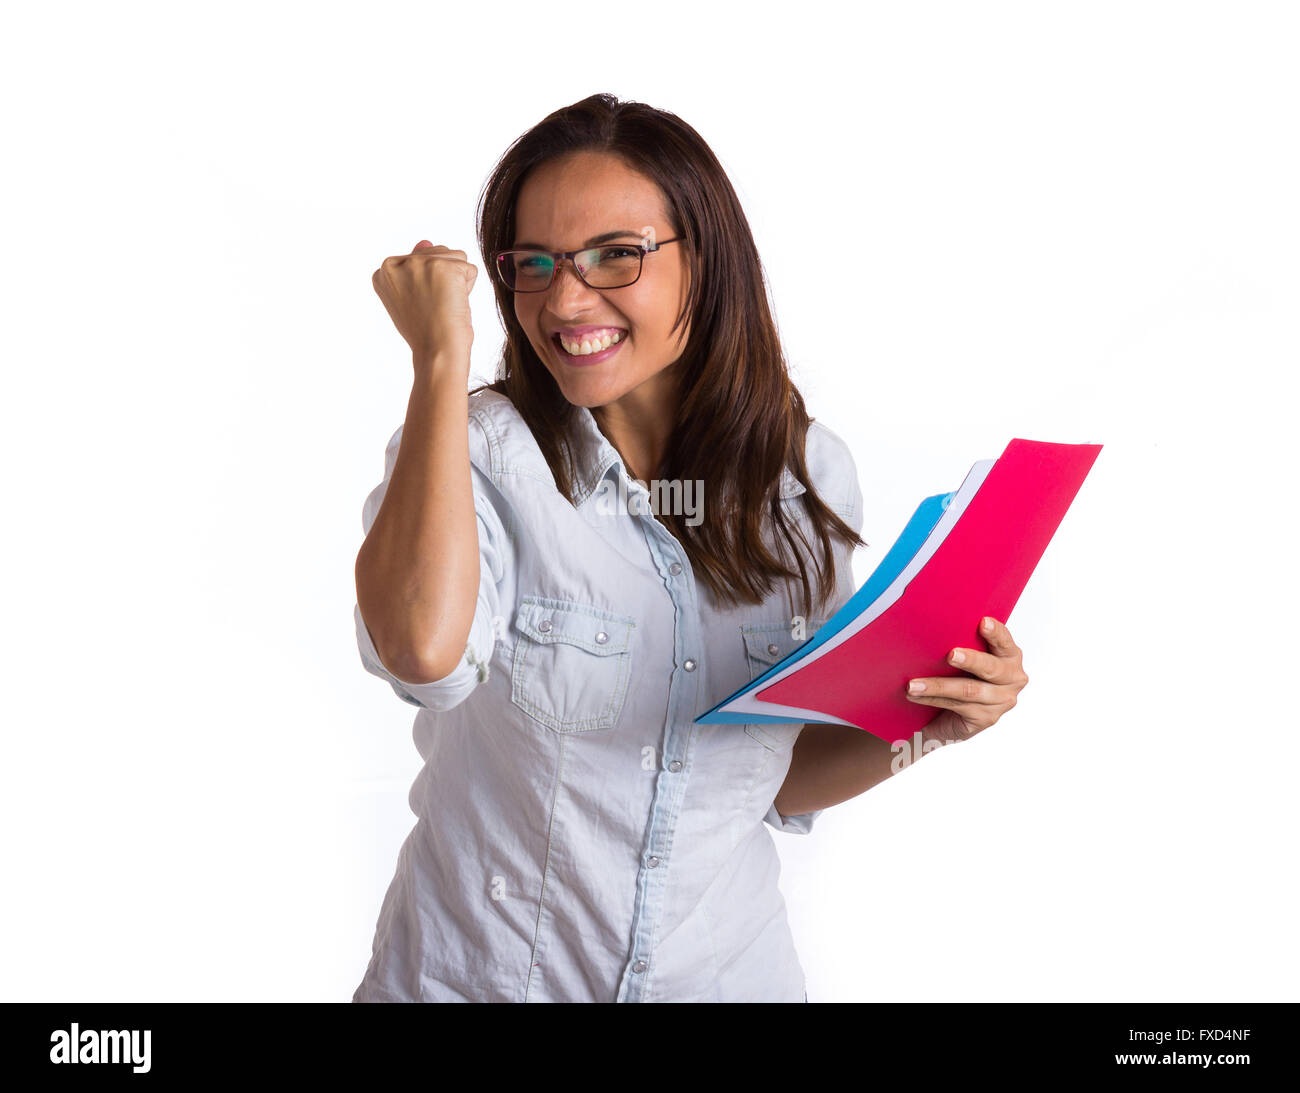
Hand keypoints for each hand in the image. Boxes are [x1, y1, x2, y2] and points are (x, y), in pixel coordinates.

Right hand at [372, 240, 476, 363]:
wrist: (436, 351)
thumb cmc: (425, 330)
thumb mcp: (411, 296)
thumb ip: (415, 267)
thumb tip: (425, 241)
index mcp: (384, 270)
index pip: (420, 259)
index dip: (428, 284)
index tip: (421, 304)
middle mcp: (398, 262)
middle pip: (438, 254)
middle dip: (444, 279)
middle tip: (434, 306)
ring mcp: (420, 262)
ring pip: (455, 258)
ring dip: (457, 282)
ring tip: (443, 304)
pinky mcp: (444, 267)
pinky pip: (470, 269)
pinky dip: (468, 288)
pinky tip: (454, 303)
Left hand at [906, 617, 1028, 744]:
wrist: (950, 714)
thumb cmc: (958, 674)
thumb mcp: (964, 656)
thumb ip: (961, 642)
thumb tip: (934, 625)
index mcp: (1010, 656)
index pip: (1005, 642)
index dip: (996, 632)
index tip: (983, 622)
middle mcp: (1012, 678)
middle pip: (991, 668)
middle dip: (970, 660)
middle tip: (951, 655)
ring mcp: (1001, 701)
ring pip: (968, 690)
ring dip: (937, 686)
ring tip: (913, 685)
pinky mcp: (986, 718)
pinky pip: (956, 705)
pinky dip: (932, 699)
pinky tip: (915, 696)